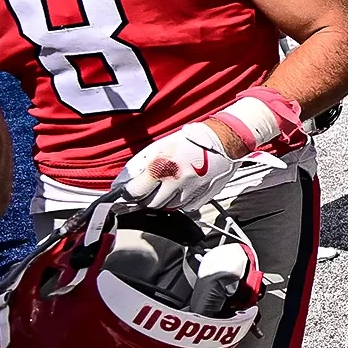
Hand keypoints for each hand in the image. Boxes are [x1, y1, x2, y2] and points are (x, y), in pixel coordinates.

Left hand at [115, 121, 237, 208]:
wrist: (223, 140)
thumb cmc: (192, 140)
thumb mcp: (161, 146)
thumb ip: (142, 165)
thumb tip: (126, 182)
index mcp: (163, 167)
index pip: (136, 192)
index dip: (127, 195)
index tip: (123, 196)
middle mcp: (177, 181)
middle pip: (151, 204)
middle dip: (145, 199)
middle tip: (145, 191)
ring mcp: (192, 191)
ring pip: (168, 207)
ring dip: (163, 201)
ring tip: (165, 188)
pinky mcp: (204, 196)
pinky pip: (186, 207)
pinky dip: (180, 202)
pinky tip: (181, 190)